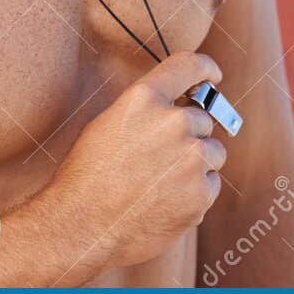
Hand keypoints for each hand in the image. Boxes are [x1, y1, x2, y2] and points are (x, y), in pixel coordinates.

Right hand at [46, 51, 226, 268]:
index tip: (213, 76)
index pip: (189, 65)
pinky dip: (195, 193)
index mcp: (146, 99)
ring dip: (196, 164)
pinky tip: (165, 203)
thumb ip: (147, 109)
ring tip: (160, 183)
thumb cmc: (87, 176)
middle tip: (159, 161)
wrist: (80, 228)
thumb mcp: (108, 124)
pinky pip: (211, 184)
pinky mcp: (201, 192)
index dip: (206, 69)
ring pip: (213, 152)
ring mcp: (191, 157)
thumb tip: (180, 106)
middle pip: (203, 120)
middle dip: (189, 136)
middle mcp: (174, 122)